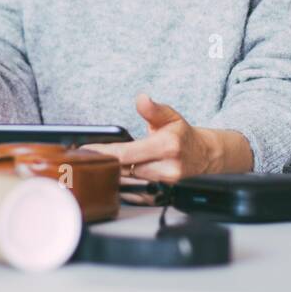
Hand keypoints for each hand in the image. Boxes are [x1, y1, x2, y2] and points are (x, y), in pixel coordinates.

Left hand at [80, 93, 251, 189]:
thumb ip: (153, 109)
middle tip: (85, 158)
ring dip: (114, 173)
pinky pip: (137, 189)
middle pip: (125, 169)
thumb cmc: (183, 135)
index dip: (104, 153)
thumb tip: (141, 99)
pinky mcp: (164, 192)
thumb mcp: (170, 116)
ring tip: (99, 164)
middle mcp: (168, 167)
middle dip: (106, 163)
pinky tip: (115, 175)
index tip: (86, 151)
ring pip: (129, 180)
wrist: (205, 155)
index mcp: (167, 145)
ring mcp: (166, 182)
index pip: (127, 153)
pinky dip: (125, 181)